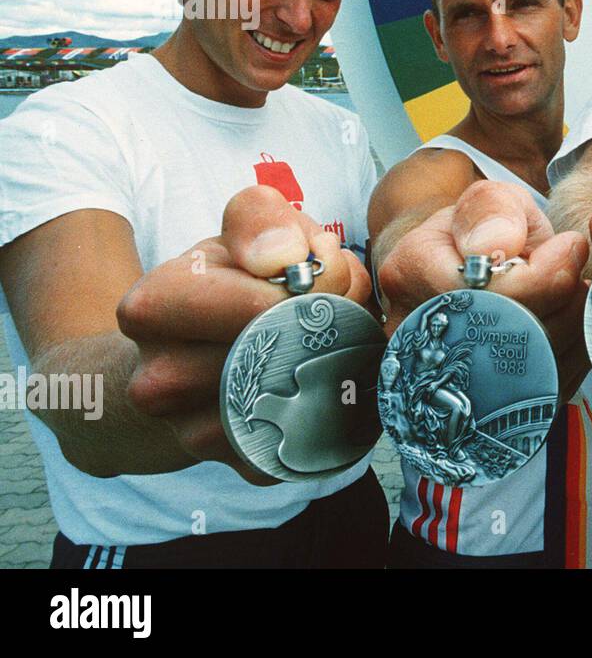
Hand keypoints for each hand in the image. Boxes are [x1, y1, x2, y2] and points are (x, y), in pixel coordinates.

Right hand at [120, 185, 371, 483]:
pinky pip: (314, 438)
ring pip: (305, 396)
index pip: (255, 301)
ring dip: (340, 361)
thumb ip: (263, 222)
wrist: (188, 357)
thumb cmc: (230, 283)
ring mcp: (195, 434)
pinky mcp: (242, 465)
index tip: (330, 274)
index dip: (315, 283)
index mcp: (152, 309)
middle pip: (283, 353)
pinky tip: (329, 377)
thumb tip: (287, 257)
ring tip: (339, 336)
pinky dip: (340, 404)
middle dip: (332, 323)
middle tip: (343, 307)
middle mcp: (160, 380)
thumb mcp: (240, 234)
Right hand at [378, 180, 590, 400]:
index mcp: (410, 271)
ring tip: (575, 298)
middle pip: (503, 339)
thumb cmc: (479, 232)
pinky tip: (568, 328)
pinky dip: (566, 360)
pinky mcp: (471, 400)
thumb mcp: (489, 200)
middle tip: (580, 278)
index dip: (541, 275)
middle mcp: (411, 330)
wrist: (463, 266)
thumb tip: (496, 244)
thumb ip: (492, 210)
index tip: (570, 248)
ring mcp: (435, 374)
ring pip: (521, 374)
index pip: (484, 291)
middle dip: (559, 306)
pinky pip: (534, 392)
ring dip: (568, 334)